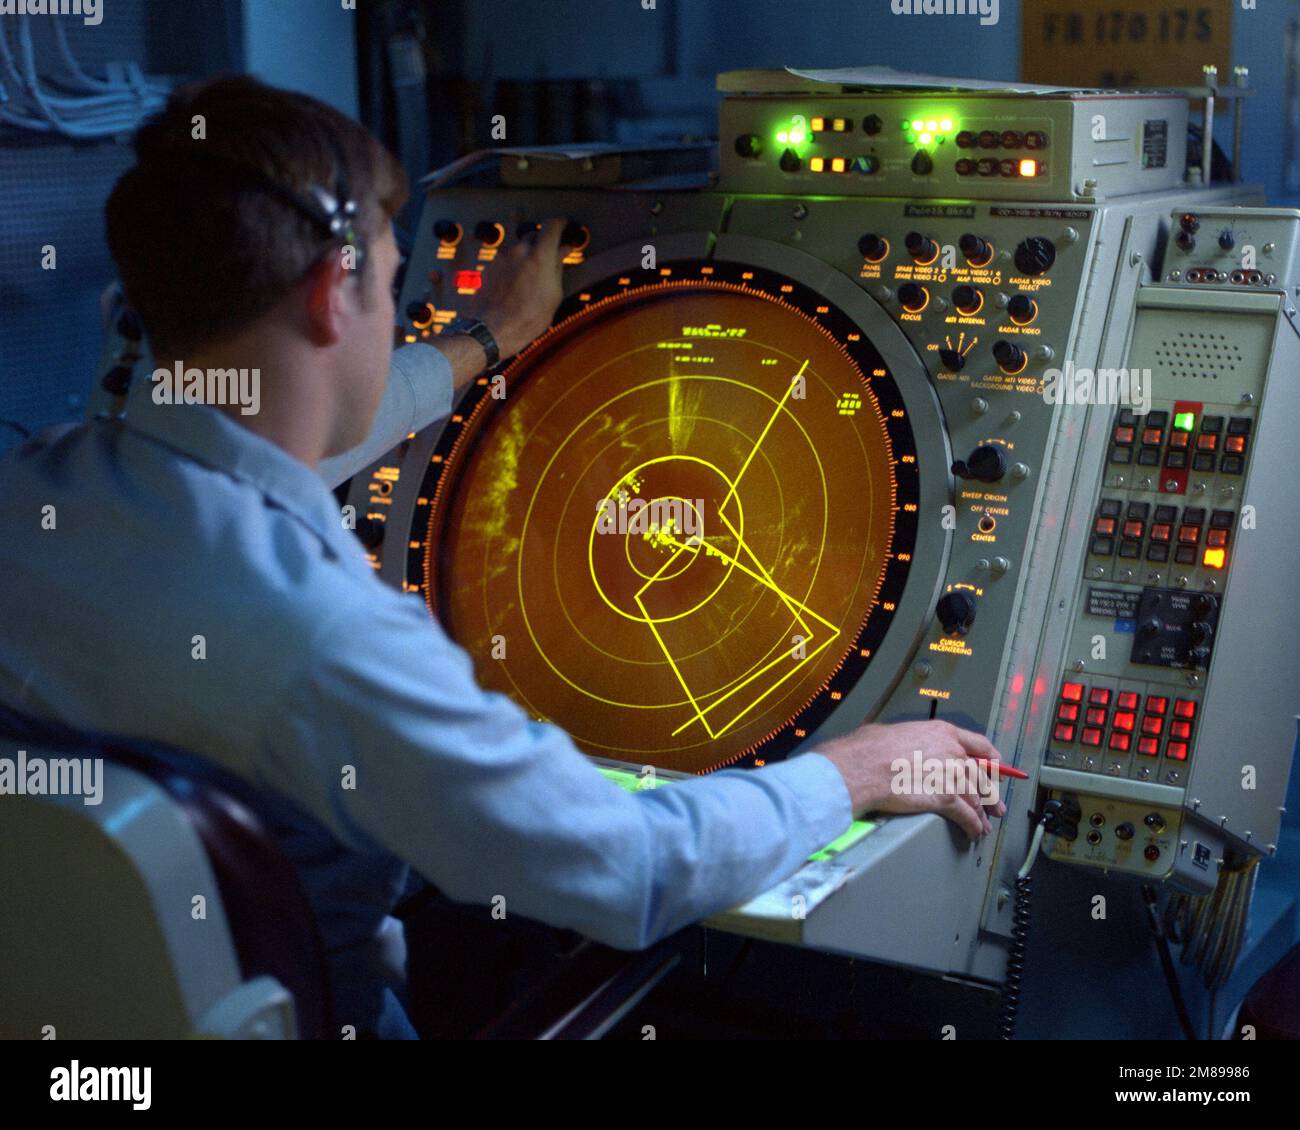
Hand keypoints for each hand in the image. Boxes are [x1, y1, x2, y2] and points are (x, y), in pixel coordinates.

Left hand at [478, 218, 566, 359]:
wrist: (494, 330)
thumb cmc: (527, 318)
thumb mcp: (553, 295)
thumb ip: (558, 267)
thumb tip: (563, 250)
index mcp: (539, 256)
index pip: (552, 226)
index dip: (560, 223)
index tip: (564, 226)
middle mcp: (519, 250)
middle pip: (533, 235)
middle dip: (542, 243)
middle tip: (549, 259)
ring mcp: (502, 257)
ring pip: (518, 248)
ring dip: (526, 257)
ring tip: (530, 279)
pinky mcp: (490, 266)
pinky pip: (506, 260)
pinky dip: (513, 266)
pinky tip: (516, 285)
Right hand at [814, 720, 1008, 840]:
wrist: (864, 768)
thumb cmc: (869, 749)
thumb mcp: (892, 732)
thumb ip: (909, 739)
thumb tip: (899, 744)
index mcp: (943, 733)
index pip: (980, 745)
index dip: (992, 759)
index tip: (998, 767)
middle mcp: (954, 753)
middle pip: (981, 776)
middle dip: (990, 794)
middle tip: (996, 805)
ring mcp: (952, 777)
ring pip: (976, 798)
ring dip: (982, 815)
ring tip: (984, 826)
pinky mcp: (946, 799)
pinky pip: (966, 816)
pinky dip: (972, 826)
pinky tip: (973, 832)